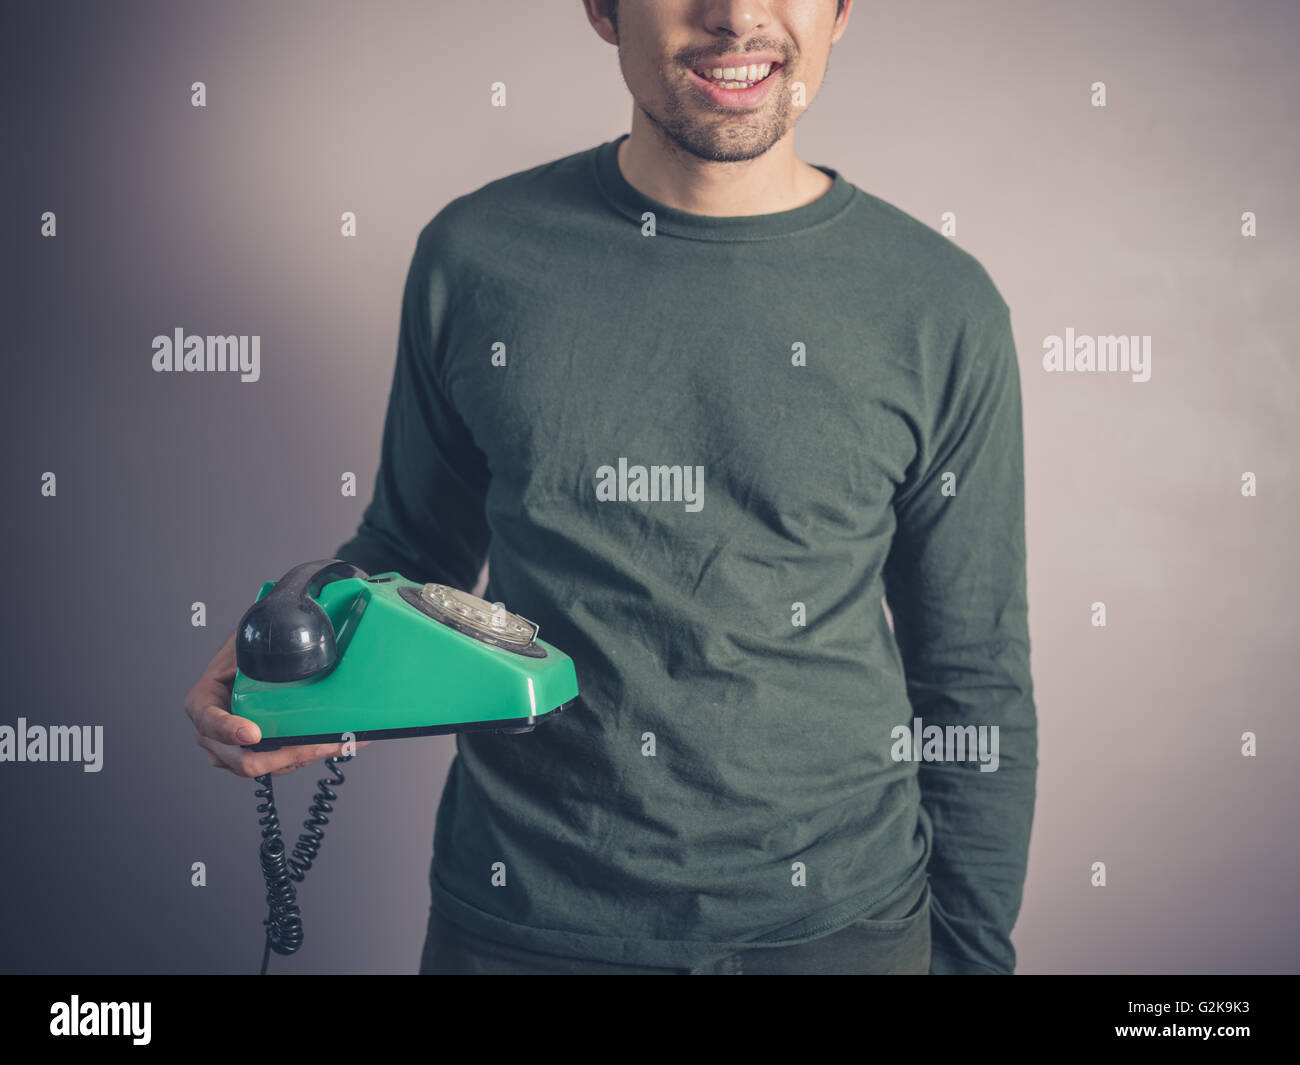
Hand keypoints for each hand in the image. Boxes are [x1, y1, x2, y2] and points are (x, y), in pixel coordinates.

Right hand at [185, 631, 370, 777]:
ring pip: (269, 767)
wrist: (248, 660)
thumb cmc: (243, 652)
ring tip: (336, 743)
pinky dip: (310, 754)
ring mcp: (234, 750)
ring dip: (306, 756)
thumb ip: (254, 646)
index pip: (211, 723)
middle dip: (285, 755)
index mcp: (204, 703)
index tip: (253, 733)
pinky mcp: (258, 754)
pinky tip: (336, 744)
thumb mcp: (242, 643)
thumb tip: (289, 636)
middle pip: (244, 761)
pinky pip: (283, 763)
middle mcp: (214, 734)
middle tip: (316, 743)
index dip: (230, 731)